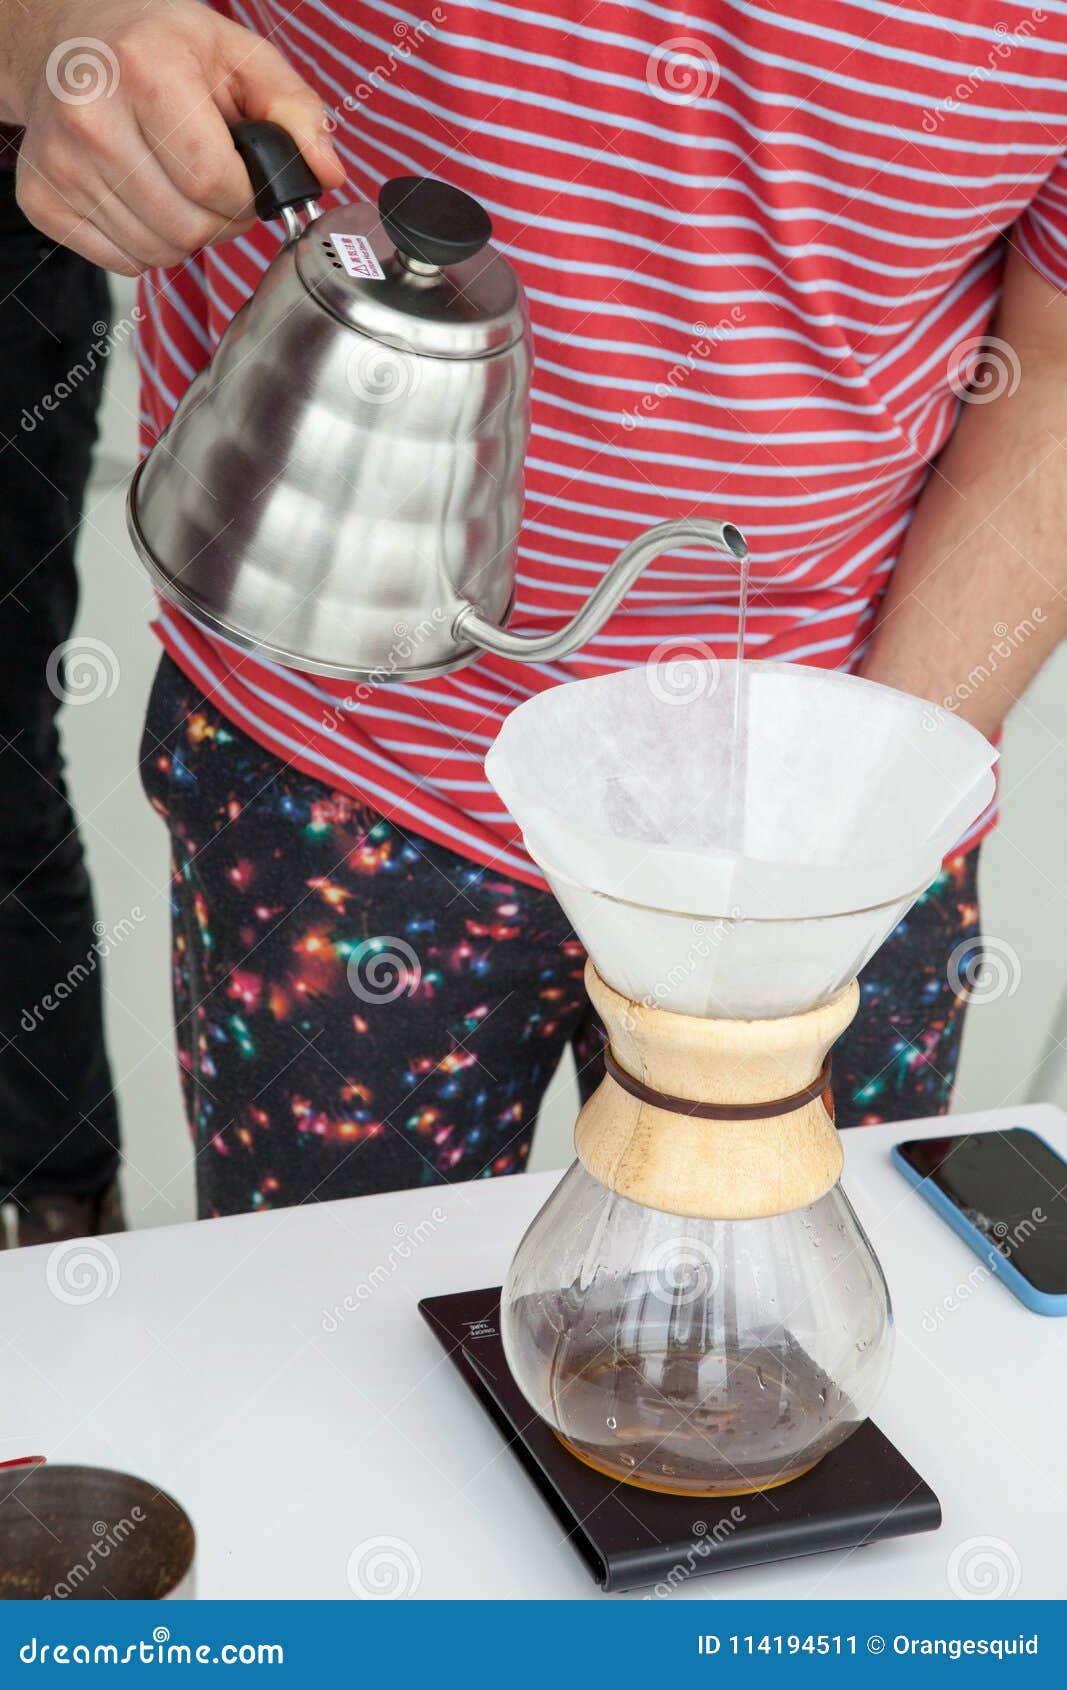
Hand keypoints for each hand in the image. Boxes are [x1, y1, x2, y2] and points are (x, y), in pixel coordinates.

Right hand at [4, 0, 344, 274]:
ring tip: (178, 187)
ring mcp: (59, 162)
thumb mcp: (236, 55)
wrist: (68, 44)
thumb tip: (326, 172)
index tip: (246, 181)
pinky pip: (123, 262)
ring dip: (185, 236)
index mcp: (144, 69)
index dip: (246, 197)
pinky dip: (146, 245)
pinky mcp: (42, 200)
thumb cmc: (158, 47)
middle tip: (215, 187)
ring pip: (158, 253)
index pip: (214, 182)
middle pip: (188, 227)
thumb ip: (294, 110)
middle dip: (220, 221)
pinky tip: (143, 199)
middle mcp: (90, 116)